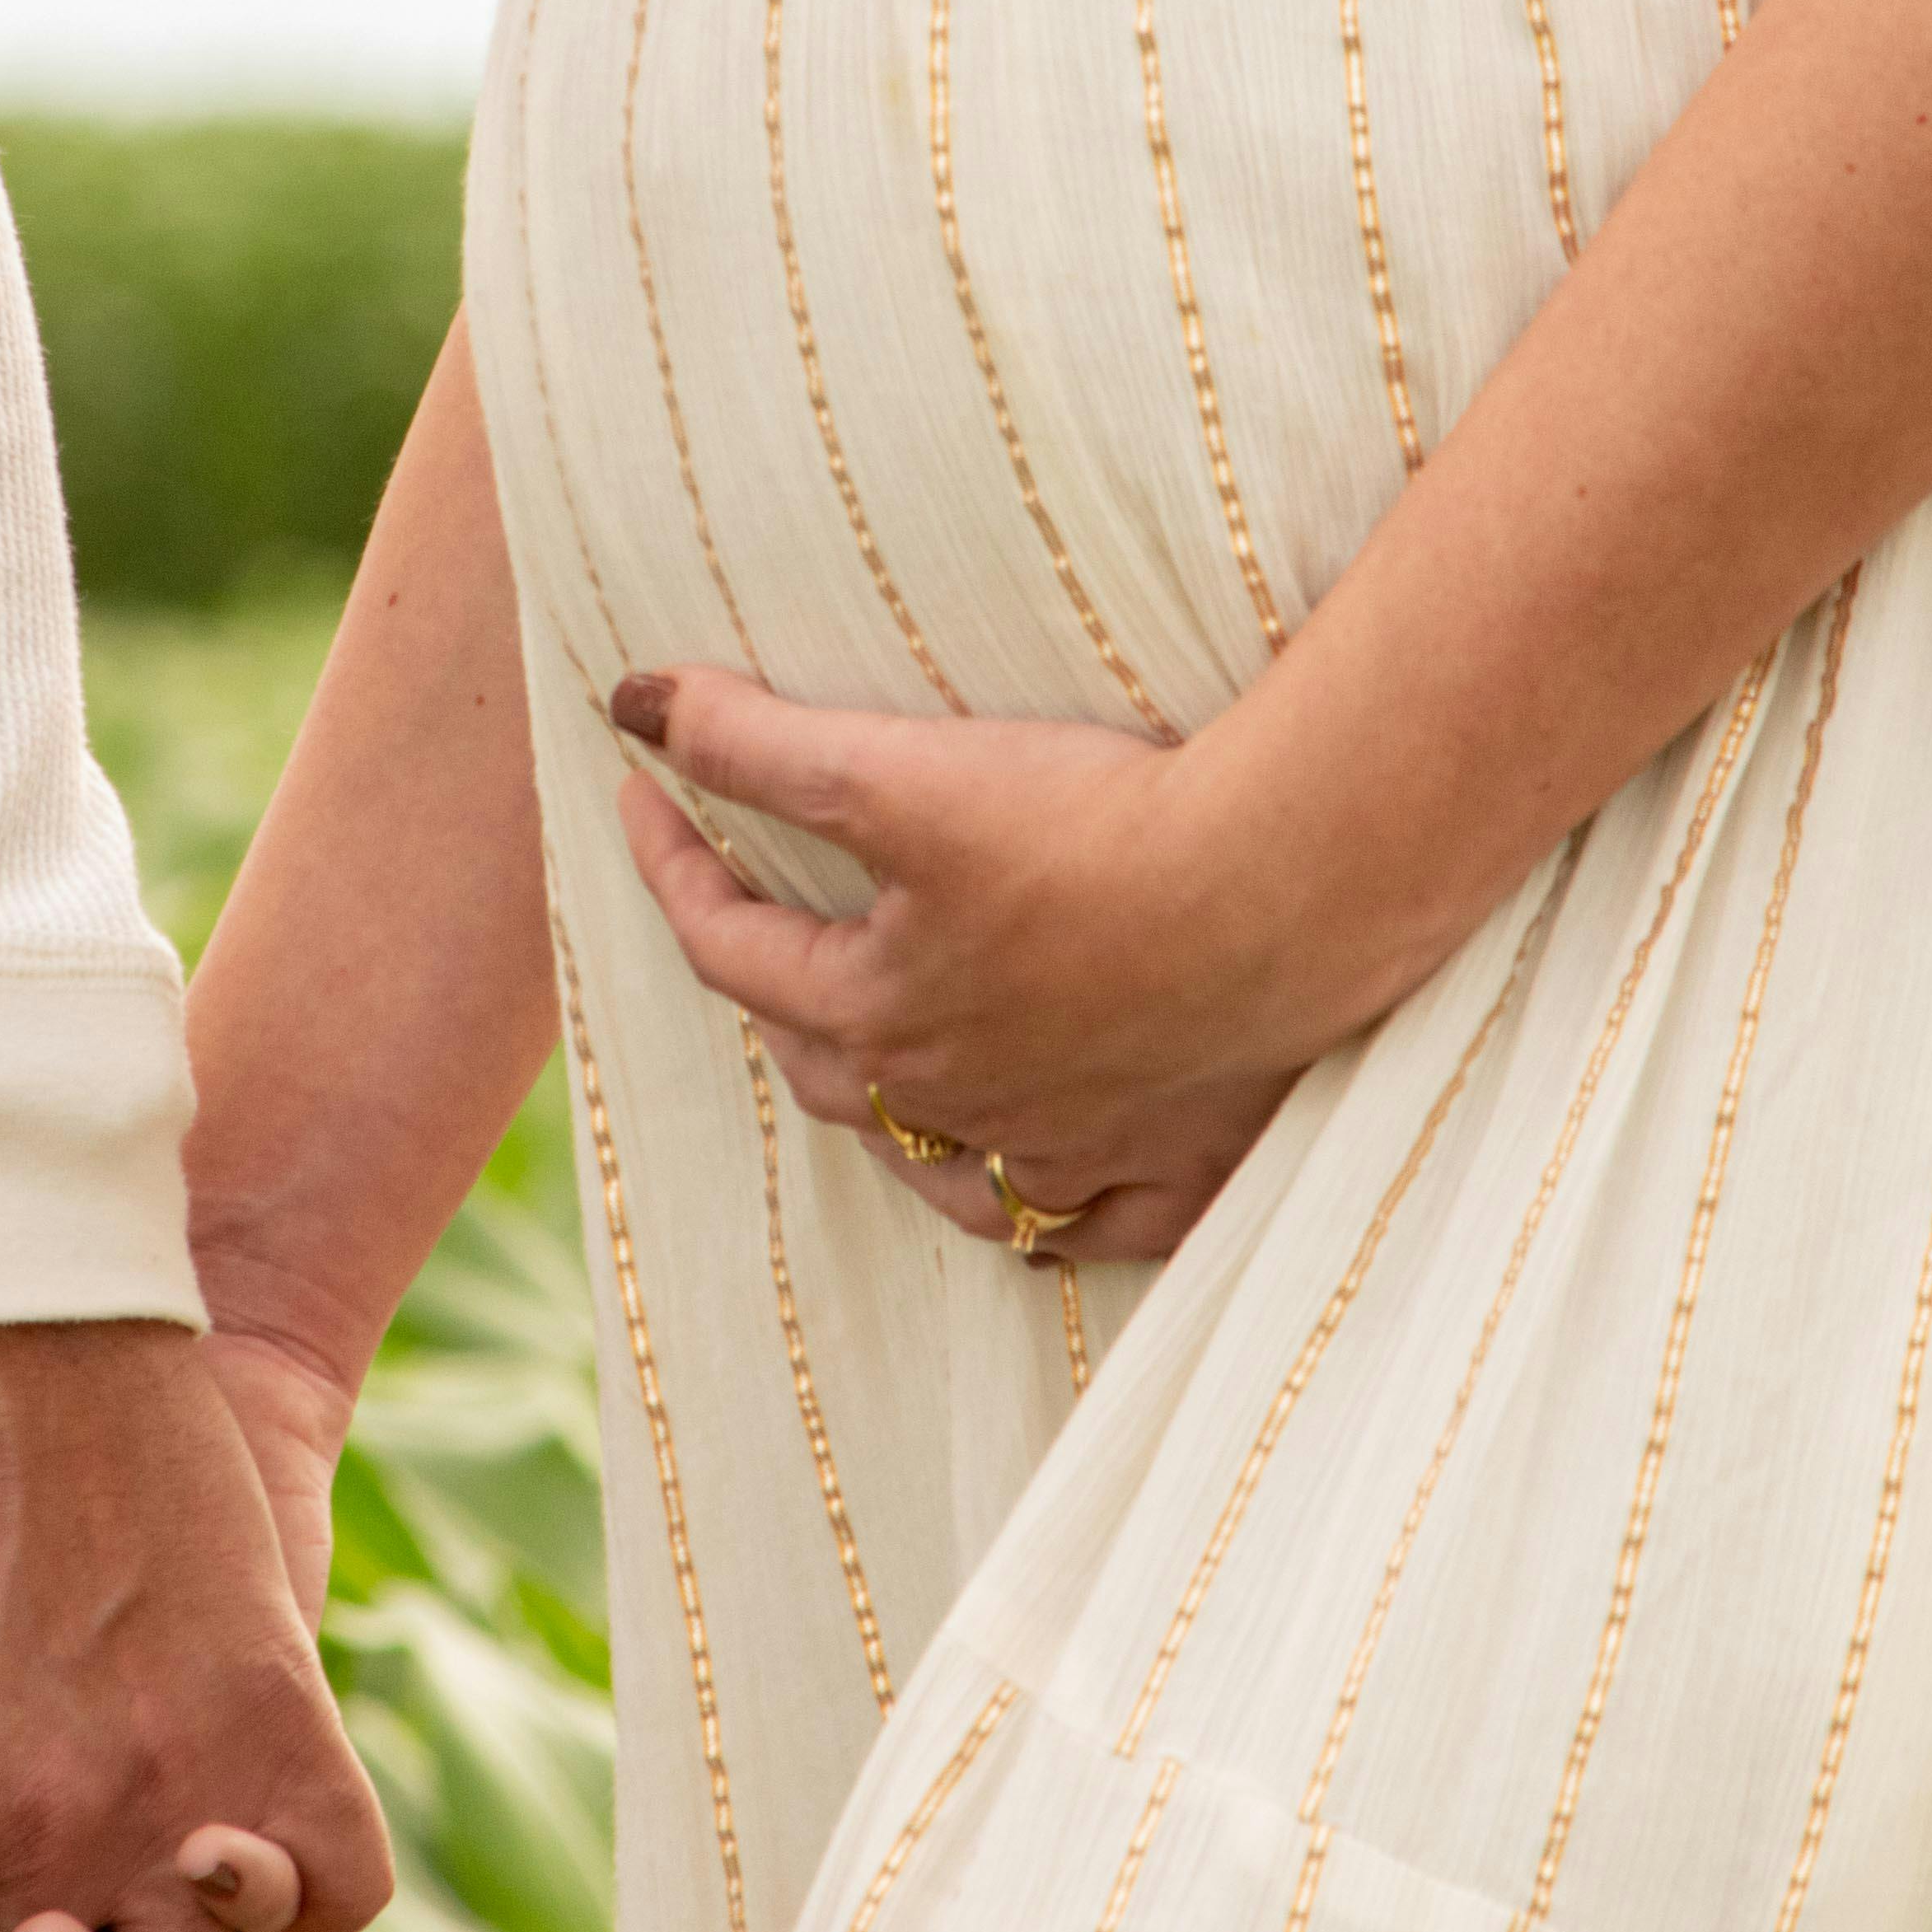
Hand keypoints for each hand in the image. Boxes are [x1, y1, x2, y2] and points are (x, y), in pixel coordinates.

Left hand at [610, 665, 1314, 1259]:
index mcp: (879, 1014)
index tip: (640, 786)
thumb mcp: (903, 772)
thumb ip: (760, 745)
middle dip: (778, 999)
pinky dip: (1054, 1210)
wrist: (1295, 890)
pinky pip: (1095, 1225)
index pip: (730, 948)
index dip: (672, 863)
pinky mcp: (1180, 1169)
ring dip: (895, 1127)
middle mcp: (960, 1106)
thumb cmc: (1103, 828)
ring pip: (948, 1168)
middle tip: (760, 931)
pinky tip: (1049, 1191)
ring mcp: (1072, 1152)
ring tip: (882, 1077)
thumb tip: (636, 705)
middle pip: (832, 1070)